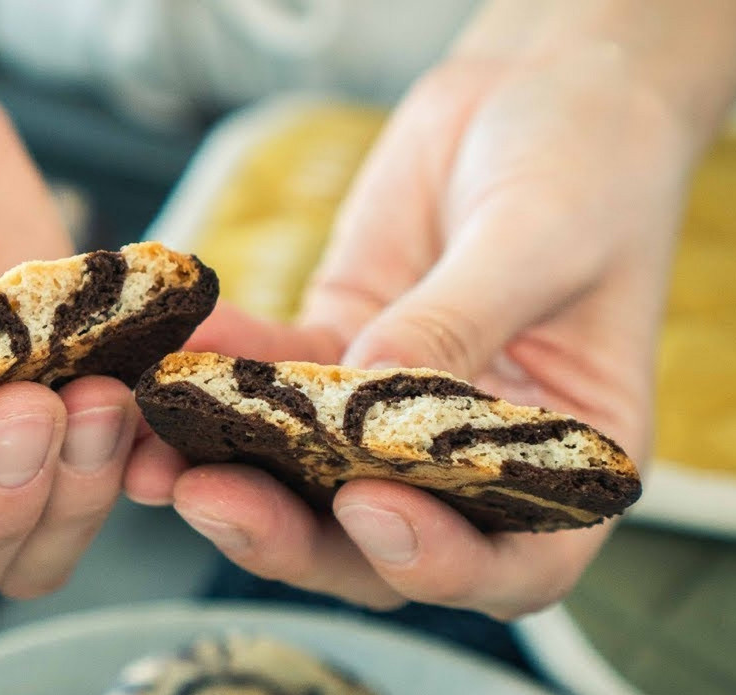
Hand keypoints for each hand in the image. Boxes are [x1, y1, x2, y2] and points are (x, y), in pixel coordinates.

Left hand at [128, 49, 693, 618]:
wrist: (540, 91)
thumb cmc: (587, 166)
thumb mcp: (542, 237)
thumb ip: (457, 319)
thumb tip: (362, 391)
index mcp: (566, 463)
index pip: (513, 563)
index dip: (439, 562)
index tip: (368, 511)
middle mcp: (476, 461)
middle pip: (378, 541)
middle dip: (289, 533)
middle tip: (209, 496)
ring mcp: (394, 415)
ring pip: (305, 474)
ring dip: (226, 469)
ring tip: (147, 453)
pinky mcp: (335, 353)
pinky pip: (270, 374)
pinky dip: (221, 368)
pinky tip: (173, 349)